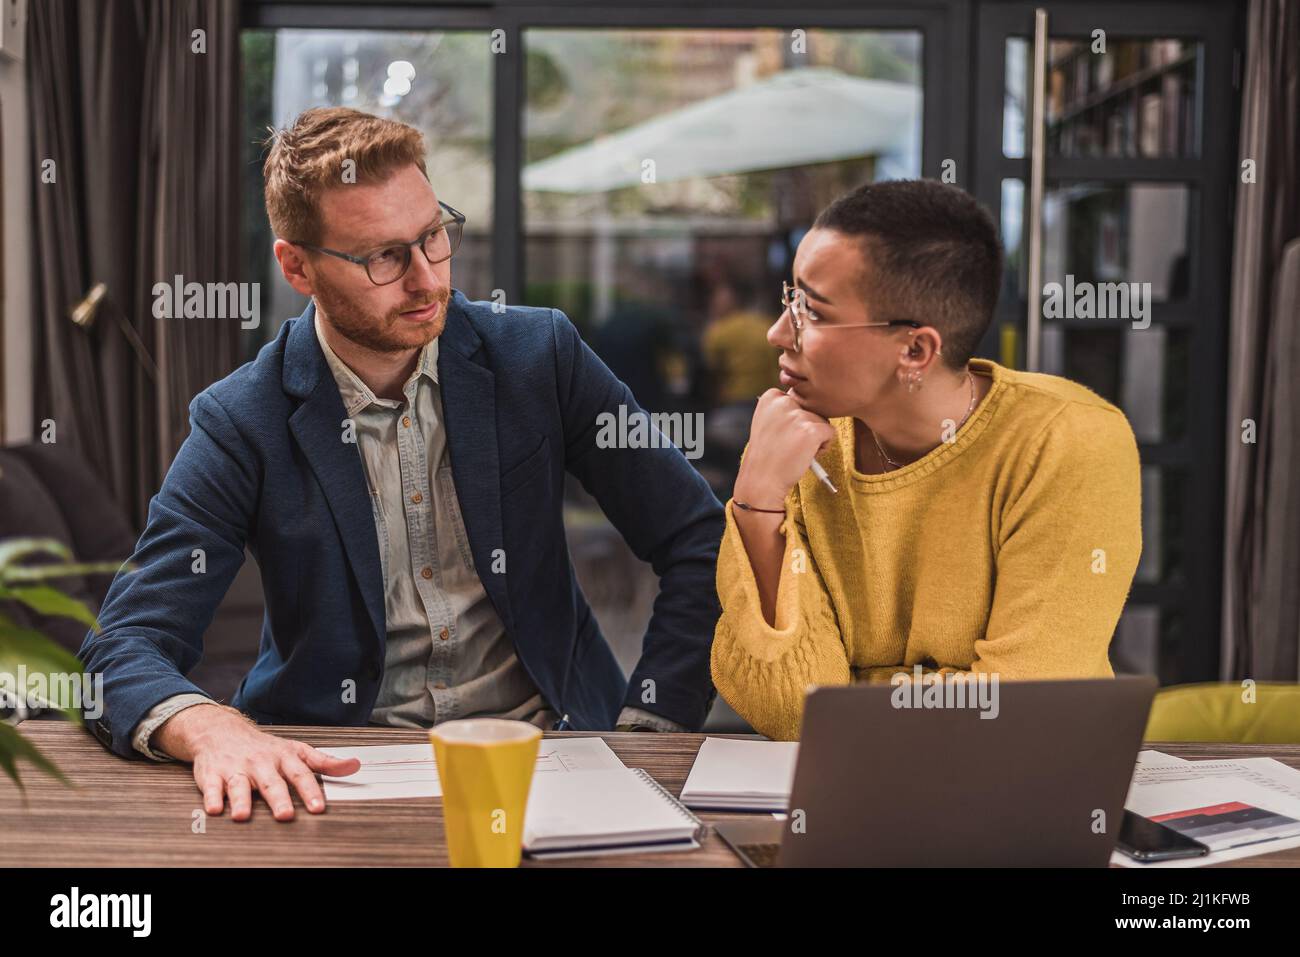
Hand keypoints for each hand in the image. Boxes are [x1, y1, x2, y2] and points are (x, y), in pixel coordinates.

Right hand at [152, 703, 361, 821]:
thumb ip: (325, 762)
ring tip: (243, 815)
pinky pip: (211, 787)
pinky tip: (215, 809)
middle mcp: (261, 763)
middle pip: (270, 782)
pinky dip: (212, 797)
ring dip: (241, 800)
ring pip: (239, 785)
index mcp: (283, 758)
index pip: (300, 775)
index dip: (310, 792)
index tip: (318, 808)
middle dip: (278, 799)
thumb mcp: (297, 750)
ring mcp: (236, 768)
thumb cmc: (264, 747)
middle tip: (285, 816)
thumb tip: (355, 766)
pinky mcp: (212, 775)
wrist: (221, 730)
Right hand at [734, 388, 835, 506]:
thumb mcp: (767, 423)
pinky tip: (806, 455)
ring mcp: (798, 416)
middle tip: (788, 444)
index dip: (793, 420)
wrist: (762, 480)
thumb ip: (783, 410)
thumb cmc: (767, 455)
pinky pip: (830, 432)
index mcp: (771, 397)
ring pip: (822, 421)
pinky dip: (823, 446)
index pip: (797, 400)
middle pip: (811, 409)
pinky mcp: (812, 430)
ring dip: (814, 437)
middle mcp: (784, 402)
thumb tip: (808, 404)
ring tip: (795, 451)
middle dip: (806, 426)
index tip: (780, 434)